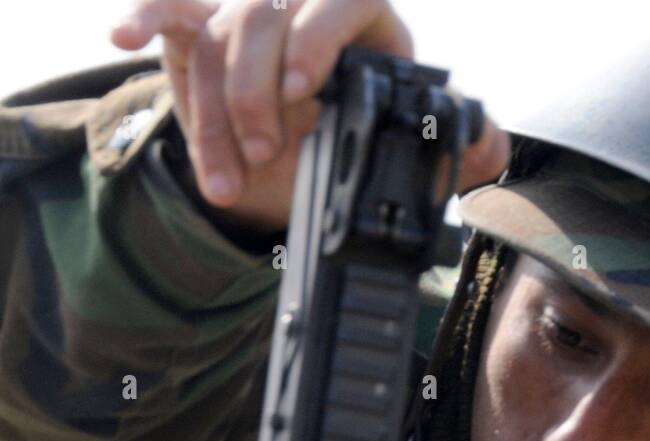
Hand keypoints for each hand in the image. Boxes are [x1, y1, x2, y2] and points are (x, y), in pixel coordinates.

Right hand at [111, 0, 510, 233]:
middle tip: (268, 153)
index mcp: (366, 22)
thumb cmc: (362, 143)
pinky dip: (148, 16)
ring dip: (216, 115)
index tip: (301, 89)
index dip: (317, 36)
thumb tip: (492, 146)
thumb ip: (454, 149)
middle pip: (267, 14)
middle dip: (256, 91)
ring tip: (228, 181)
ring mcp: (251, 16)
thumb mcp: (411, 150)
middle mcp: (304, 7)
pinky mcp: (205, 30)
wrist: (307, 157)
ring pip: (220, 35)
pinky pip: (175, 10)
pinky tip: (123, 33)